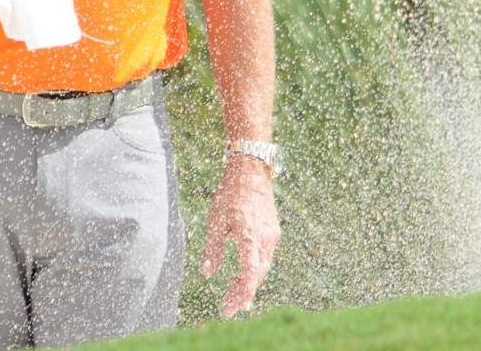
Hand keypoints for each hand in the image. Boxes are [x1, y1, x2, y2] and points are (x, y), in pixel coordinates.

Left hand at [202, 156, 279, 315]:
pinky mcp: (273, 232)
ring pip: (262, 268)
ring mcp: (272, 235)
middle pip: (257, 275)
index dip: (241, 294)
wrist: (251, 172)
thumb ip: (213, 249)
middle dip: (242, 294)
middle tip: (227, 308)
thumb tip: (208, 273)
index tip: (230, 310)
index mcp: (249, 237)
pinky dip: (254, 270)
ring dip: (248, 283)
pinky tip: (242, 275)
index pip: (249, 274)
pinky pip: (265, 257)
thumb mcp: (215, 221)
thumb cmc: (230, 194)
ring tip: (232, 295)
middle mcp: (265, 238)